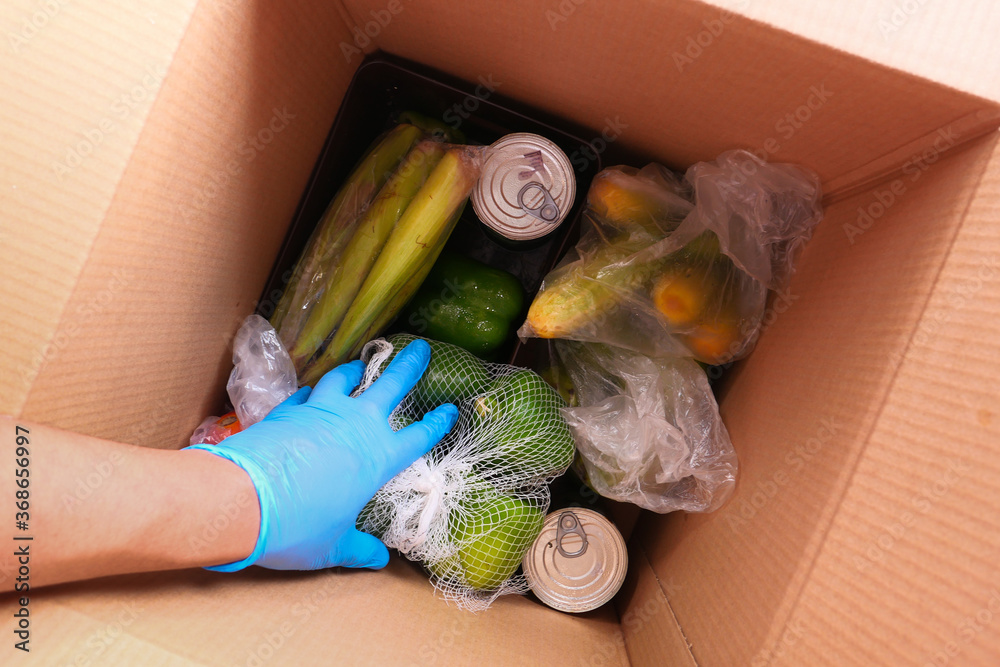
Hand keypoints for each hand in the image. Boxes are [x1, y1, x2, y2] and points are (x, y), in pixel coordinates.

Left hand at [186, 340, 457, 570]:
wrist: (245, 498)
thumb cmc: (299, 526)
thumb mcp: (333, 546)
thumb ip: (358, 549)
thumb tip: (378, 560)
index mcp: (379, 458)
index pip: (419, 436)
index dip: (437, 423)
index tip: (449, 409)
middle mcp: (357, 425)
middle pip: (390, 386)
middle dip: (408, 366)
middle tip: (420, 349)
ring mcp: (322, 411)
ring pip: (344, 379)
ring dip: (354, 370)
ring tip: (358, 364)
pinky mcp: (289, 408)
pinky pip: (307, 395)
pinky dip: (313, 392)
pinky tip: (310, 394)